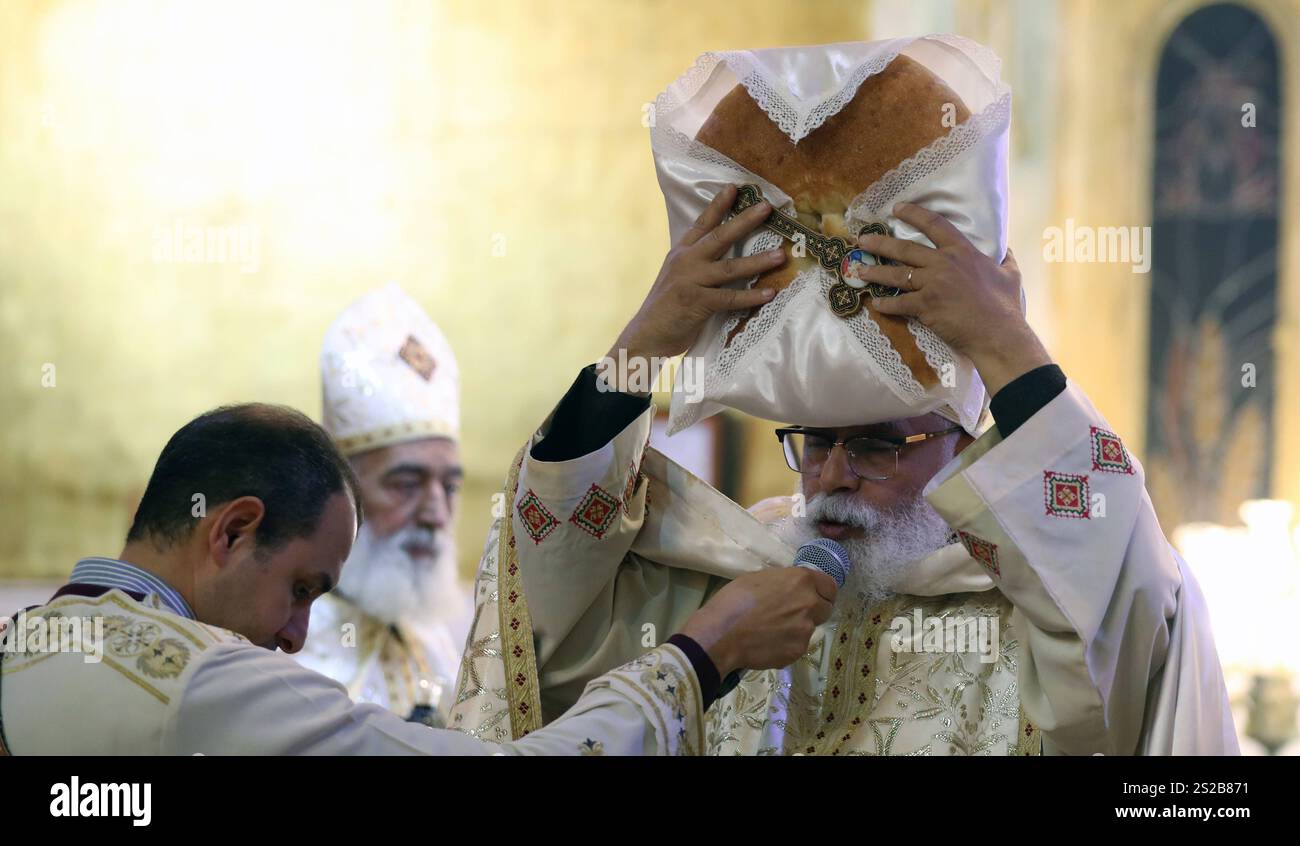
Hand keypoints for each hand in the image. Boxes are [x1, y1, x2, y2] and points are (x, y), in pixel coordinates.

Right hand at [603, 184, 784, 388]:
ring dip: (758, 261)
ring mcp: (691, 281)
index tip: (735, 187)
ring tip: (781, 255)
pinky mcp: (697, 302)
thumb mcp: (677, 278)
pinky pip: (730, 298)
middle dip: (745, 220)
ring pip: (730, 267)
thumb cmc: (665, 310)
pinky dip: (751, 296)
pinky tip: (769, 293)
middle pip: (719, 236)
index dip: (718, 205)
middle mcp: (686, 262)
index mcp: (681, 254)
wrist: (646, 336)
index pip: (701, 224)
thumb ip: (695, 265)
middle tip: (766, 207)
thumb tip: (719, 256)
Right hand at [678, 566, 835, 677]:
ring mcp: (806, 630)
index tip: (814, 595)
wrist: (721, 634)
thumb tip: (791, 589)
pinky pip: (797, 646)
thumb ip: (784, 582)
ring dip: (797, 628)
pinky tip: (767, 643)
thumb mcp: (760, 578)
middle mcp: (810, 604)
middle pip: (826, 608)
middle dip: (814, 610)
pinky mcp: (797, 651)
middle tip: (793, 613)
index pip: (830, 586)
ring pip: (810, 628)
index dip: (822, 591)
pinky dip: (786, 644)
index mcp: (802, 581)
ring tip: (772, 630)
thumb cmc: (734, 599)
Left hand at [850, 202, 1052, 396]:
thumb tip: (1006, 249)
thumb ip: (1004, 259)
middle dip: (880, 243)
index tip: (897, 208)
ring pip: (897, 275)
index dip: (914, 214)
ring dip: (875, 273)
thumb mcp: (1010, 274)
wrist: (999, 333)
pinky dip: (886, 304)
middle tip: (862, 240)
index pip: (934, 225)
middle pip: (905, 249)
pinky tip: (875, 304)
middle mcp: (944, 263)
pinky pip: (899, 303)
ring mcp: (933, 284)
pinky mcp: (926, 306)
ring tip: (858, 270)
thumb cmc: (1005, 305)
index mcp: (963, 252)